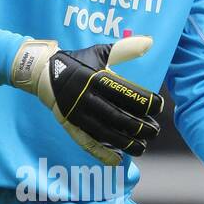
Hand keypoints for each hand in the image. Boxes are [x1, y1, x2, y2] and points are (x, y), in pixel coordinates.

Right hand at [11, 35, 162, 165]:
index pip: (125, 93)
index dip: (145, 102)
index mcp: (96, 78)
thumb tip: (149, 42)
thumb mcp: (99, 52)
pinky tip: (116, 160)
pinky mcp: (70, 125)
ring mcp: (77, 114)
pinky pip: (86, 142)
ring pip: (104, 133)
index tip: (159, 106)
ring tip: (142, 148)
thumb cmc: (78, 61)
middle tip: (155, 131)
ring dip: (125, 143)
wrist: (44, 73)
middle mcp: (87, 97)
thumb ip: (124, 49)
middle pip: (117, 117)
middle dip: (139, 127)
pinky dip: (101, 153)